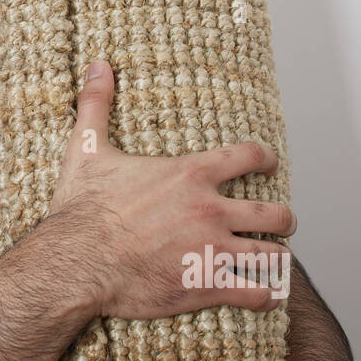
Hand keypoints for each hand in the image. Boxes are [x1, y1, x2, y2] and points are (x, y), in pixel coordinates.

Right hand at [48, 59, 296, 320]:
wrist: (76, 262)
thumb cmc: (82, 209)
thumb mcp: (87, 149)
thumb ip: (97, 104)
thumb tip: (97, 64)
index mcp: (190, 175)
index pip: (249, 157)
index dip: (266, 159)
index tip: (270, 165)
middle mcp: (210, 211)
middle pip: (274, 212)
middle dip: (284, 218)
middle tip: (283, 222)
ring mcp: (212, 250)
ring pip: (272, 256)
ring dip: (278, 258)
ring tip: (278, 261)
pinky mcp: (206, 285)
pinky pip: (255, 292)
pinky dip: (267, 295)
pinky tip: (269, 296)